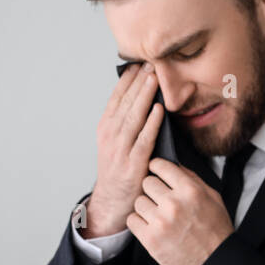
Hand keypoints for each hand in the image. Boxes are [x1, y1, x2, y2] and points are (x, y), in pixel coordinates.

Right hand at [84, 63, 164, 236]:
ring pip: (133, 117)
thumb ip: (127, 122)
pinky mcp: (133, 164)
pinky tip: (159, 109)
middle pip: (125, 103)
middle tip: (150, 62)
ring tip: (154, 78)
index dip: (127, 80)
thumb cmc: (120, 169)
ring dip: (144, 96)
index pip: (116, 98)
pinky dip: (151, 123)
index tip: (138, 63)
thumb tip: (142, 97)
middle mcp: (110, 136)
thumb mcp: (116, 142)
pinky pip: (144, 139)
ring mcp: (120, 150)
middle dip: (138, 81)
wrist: (112, 202)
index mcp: (105, 128)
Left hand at [126, 157, 233, 264]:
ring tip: (158, 217)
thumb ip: (193, 180)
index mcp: (190, 191)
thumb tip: (174, 165)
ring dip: (146, 208)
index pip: (161, 165)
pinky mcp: (150, 238)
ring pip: (138, 201)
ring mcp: (161, 222)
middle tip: (161, 201)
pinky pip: (132, 220)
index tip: (157, 173)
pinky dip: (139, 223)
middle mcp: (174, 204)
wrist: (215, 262)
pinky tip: (151, 227)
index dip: (157, 168)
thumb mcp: (213, 198)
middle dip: (153, 191)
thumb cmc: (216, 231)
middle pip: (147, 182)